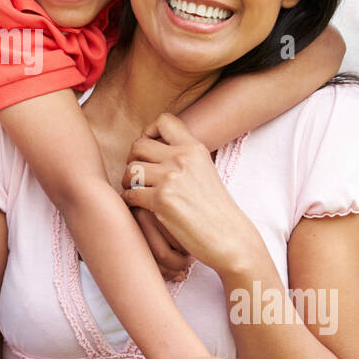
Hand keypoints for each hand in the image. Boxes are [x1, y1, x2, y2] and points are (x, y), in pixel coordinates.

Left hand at [122, 113, 262, 275]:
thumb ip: (184, 157)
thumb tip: (155, 147)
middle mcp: (183, 159)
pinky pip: (130, 194)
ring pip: (130, 170)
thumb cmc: (217, 210)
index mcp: (195, 148)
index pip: (163, 121)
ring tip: (136, 191)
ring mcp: (171, 179)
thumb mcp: (205, 171)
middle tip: (137, 175)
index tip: (149, 151)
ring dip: (127, 182)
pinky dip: (129, 201)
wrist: (231, 238)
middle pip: (138, 145)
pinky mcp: (162, 201)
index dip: (149, 132)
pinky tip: (139, 207)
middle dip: (132, 159)